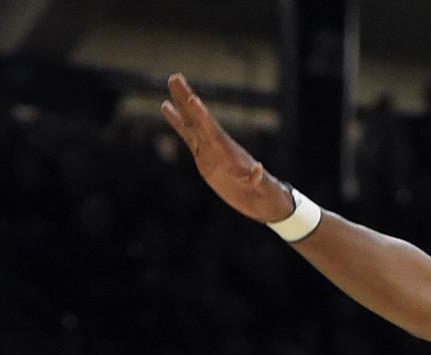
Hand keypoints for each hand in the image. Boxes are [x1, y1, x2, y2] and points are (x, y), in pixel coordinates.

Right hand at [161, 74, 297, 224]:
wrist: (261, 200)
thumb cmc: (265, 194)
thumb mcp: (263, 188)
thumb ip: (257, 180)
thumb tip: (258, 170)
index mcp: (228, 153)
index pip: (212, 131)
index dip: (202, 117)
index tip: (192, 100)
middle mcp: (217, 146)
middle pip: (199, 120)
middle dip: (186, 99)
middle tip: (175, 77)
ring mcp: (209, 150)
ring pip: (191, 123)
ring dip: (180, 104)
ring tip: (172, 81)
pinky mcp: (204, 157)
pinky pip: (187, 137)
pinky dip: (177, 122)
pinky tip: (165, 107)